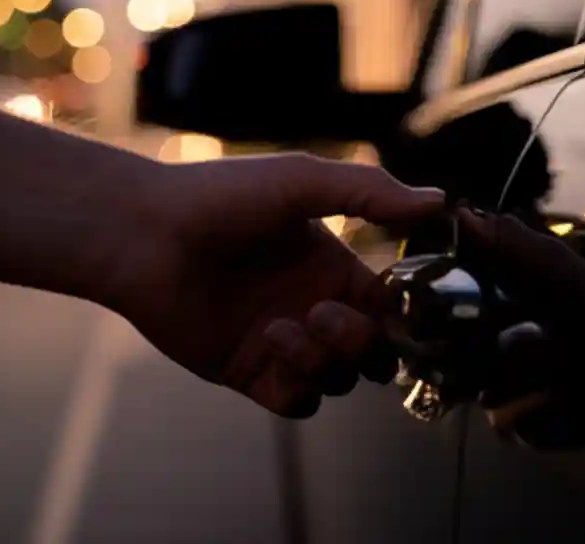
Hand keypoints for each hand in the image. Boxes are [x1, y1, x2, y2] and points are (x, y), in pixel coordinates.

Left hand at [102, 153, 443, 417]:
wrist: (143, 233)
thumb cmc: (218, 197)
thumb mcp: (301, 183)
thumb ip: (369, 192)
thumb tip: (440, 201)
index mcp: (332, 266)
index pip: (392, 308)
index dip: (408, 317)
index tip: (412, 313)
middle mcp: (312, 307)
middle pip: (373, 355)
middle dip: (366, 345)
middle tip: (329, 316)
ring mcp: (281, 343)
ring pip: (339, 381)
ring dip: (327, 359)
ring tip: (288, 324)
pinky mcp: (247, 372)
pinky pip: (297, 402)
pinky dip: (298, 381)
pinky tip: (271, 341)